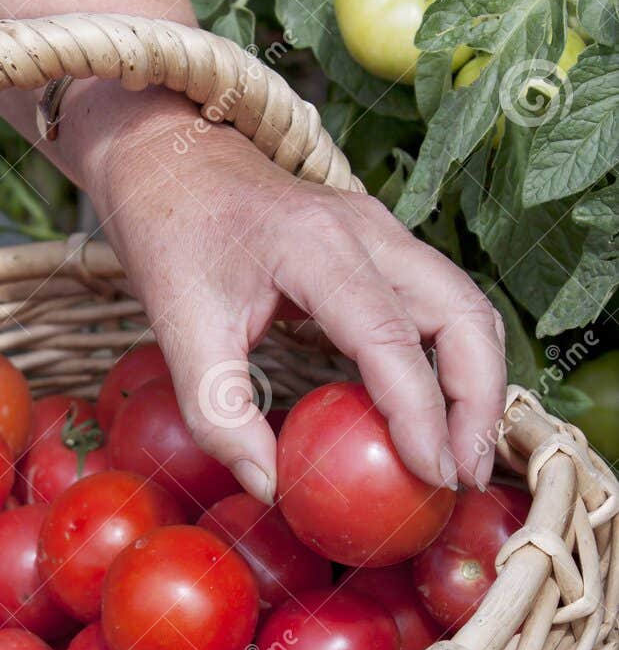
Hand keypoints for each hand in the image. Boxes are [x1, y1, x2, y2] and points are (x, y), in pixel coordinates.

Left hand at [61, 84, 506, 503]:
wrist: (172, 161)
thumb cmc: (171, 240)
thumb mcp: (178, 331)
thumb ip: (218, 414)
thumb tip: (268, 487)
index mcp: (316, 246)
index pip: (391, 338)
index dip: (421, 413)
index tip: (432, 475)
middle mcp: (368, 232)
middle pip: (462, 315)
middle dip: (478, 402)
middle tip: (463, 477)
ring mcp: (384, 234)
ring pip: (466, 308)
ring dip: (477, 384)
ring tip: (462, 457)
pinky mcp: (384, 247)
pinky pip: (443, 306)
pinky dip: (455, 362)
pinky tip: (438, 417)